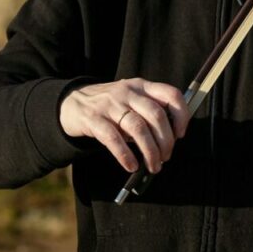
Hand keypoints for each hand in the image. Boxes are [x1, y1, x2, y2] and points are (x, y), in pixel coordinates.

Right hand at [59, 78, 190, 172]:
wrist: (71, 103)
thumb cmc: (110, 106)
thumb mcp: (132, 99)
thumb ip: (150, 111)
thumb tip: (170, 139)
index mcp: (142, 86)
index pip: (171, 94)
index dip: (181, 115)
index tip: (181, 134)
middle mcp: (128, 92)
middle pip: (156, 115)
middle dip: (166, 140)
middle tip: (166, 156)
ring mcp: (110, 105)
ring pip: (138, 128)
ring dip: (150, 151)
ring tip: (153, 165)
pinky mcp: (93, 119)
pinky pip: (113, 139)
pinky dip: (125, 155)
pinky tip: (132, 166)